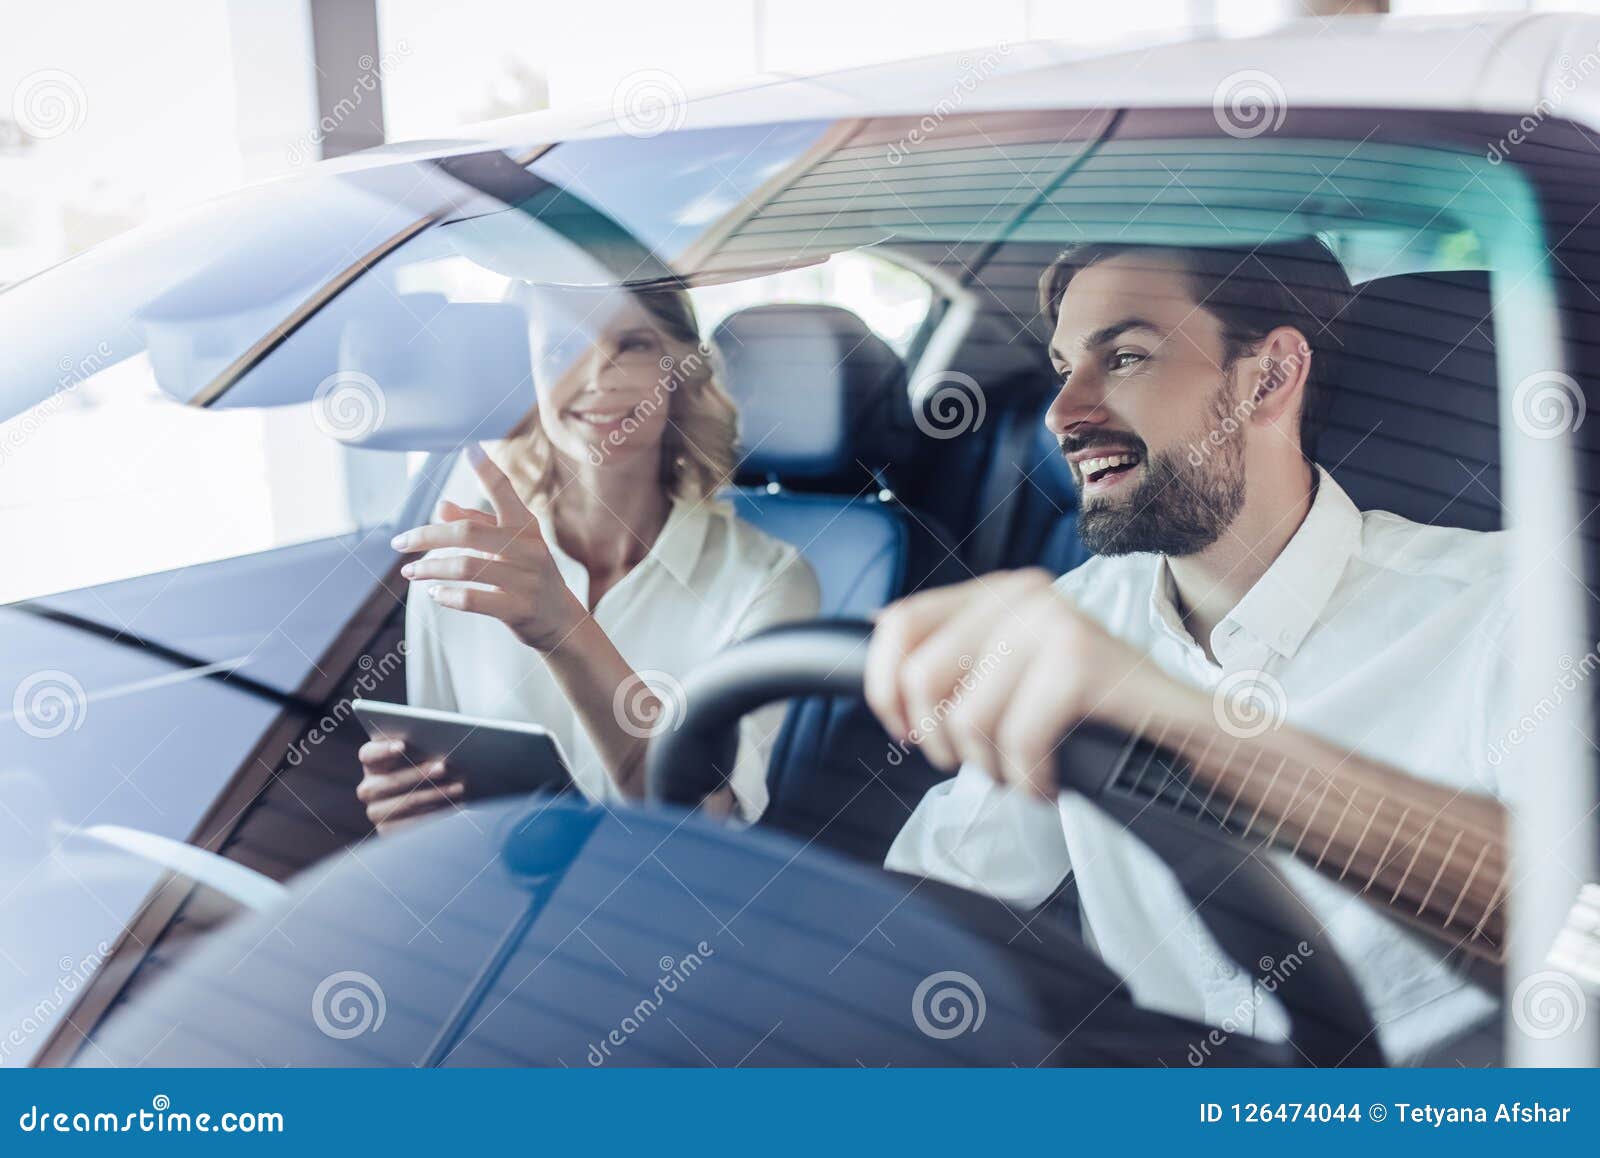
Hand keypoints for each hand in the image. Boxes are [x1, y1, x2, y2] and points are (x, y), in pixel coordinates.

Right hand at [356, 739, 465, 833]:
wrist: (427, 805)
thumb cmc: (426, 771)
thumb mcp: (420, 759)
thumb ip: (421, 749)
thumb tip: (441, 745)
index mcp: (371, 763)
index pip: (369, 754)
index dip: (383, 749)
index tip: (402, 746)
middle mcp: (368, 788)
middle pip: (392, 780)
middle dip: (419, 773)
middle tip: (443, 767)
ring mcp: (376, 811)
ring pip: (406, 802)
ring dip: (435, 794)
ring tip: (458, 787)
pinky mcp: (388, 830)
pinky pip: (413, 823)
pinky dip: (437, 813)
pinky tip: (454, 805)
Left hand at [392, 443, 586, 651]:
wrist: (562, 622)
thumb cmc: (528, 577)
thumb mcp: (509, 547)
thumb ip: (478, 524)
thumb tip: (441, 506)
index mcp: (525, 526)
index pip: (505, 492)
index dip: (488, 470)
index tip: (469, 447)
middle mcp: (529, 548)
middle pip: (467, 532)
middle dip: (426, 536)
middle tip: (399, 542)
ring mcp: (527, 579)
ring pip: (465, 567)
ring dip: (429, 569)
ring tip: (410, 572)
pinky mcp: (520, 609)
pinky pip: (474, 599)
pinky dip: (447, 596)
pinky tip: (435, 594)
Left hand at [864, 569, 1175, 796]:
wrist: (1188, 736)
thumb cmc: (1098, 715)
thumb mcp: (1016, 675)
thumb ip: (958, 656)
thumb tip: (876, 634)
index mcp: (999, 593)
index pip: (899, 624)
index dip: (883, 687)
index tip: (903, 731)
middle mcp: (1022, 594)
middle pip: (923, 675)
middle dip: (940, 739)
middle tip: (979, 763)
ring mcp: (1053, 622)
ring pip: (968, 717)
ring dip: (993, 768)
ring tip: (1028, 771)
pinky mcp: (1080, 660)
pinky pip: (1016, 739)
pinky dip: (1031, 778)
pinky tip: (1053, 780)